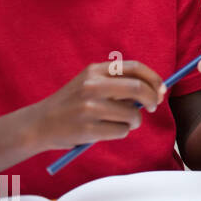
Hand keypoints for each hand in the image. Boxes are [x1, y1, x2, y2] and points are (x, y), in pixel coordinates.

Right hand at [28, 61, 163, 150]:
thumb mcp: (90, 84)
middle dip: (153, 99)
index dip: (153, 78)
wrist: (38, 124)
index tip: (161, 89)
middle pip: (138, 88)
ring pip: (133, 114)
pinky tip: (106, 131)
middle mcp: (92, 86)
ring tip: (121, 122)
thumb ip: (118, 84)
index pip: (135, 67)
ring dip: (134, 121)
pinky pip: (122, 131)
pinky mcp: (88, 128)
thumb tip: (156, 90)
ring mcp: (89, 107)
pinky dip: (122, 132)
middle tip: (154, 107)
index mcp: (95, 71)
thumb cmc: (73, 105)